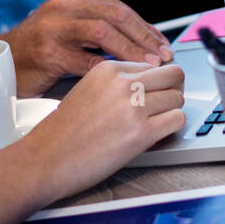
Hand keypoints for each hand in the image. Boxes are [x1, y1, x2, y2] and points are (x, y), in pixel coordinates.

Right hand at [4, 0, 173, 96]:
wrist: (5, 59)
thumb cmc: (44, 46)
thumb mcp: (73, 26)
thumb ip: (102, 26)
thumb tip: (147, 39)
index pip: (121, 8)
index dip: (146, 27)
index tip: (164, 44)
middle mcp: (64, 4)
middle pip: (117, 16)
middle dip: (144, 38)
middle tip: (163, 56)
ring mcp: (53, 26)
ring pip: (104, 33)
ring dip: (131, 51)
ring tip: (148, 66)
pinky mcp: (47, 51)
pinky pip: (85, 60)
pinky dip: (108, 70)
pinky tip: (122, 80)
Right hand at [22, 60, 185, 198]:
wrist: (46, 158)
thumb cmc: (63, 131)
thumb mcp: (88, 89)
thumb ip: (117, 82)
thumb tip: (149, 84)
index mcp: (109, 69)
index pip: (153, 65)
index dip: (158, 81)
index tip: (156, 92)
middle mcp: (123, 83)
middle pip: (173, 74)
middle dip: (173, 89)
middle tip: (166, 104)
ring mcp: (134, 107)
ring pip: (178, 97)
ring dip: (172, 110)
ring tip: (157, 122)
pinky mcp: (141, 133)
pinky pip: (177, 120)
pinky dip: (172, 128)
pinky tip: (157, 134)